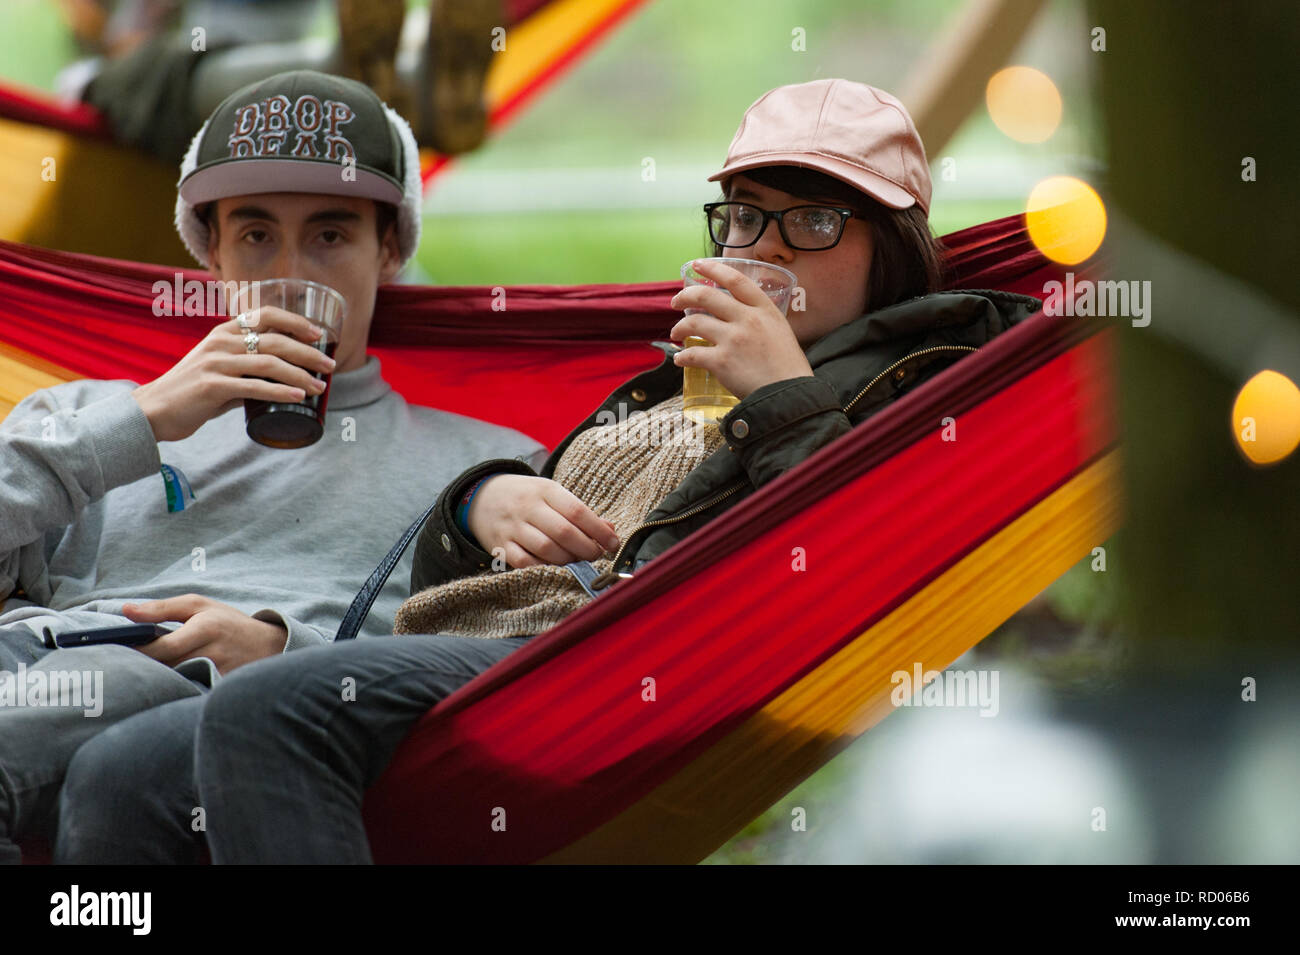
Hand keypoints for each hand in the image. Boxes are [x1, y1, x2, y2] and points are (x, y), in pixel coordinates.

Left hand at [122, 595, 287, 674]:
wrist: (269, 646)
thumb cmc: (227, 623)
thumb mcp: (199, 606)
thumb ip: (161, 608)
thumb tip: (125, 611)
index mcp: (205, 628)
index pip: (164, 647)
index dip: (139, 652)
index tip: (119, 651)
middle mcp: (213, 653)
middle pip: (166, 668)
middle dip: (143, 668)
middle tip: (121, 666)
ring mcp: (218, 674)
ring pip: (175, 683)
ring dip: (157, 680)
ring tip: (141, 675)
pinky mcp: (219, 689)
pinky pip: (188, 692)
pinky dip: (174, 690)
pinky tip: (164, 687)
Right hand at [131, 306, 336, 442]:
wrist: (152, 412)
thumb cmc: (189, 394)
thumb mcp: (219, 373)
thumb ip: (246, 373)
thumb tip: (277, 383)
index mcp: (224, 333)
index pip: (265, 314)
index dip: (295, 321)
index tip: (318, 334)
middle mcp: (220, 342)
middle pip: (274, 339)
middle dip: (308, 352)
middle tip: (330, 365)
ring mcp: (215, 363)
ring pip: (268, 363)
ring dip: (300, 375)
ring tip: (321, 386)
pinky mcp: (211, 386)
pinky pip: (254, 387)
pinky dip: (281, 392)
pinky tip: (299, 396)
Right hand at [466, 474, 620, 567]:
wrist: (481, 498)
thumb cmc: (527, 499)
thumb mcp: (552, 495)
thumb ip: (581, 513)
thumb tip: (610, 531)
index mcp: (545, 490)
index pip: (577, 511)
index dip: (599, 531)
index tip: (613, 544)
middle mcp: (528, 507)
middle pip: (564, 532)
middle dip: (587, 549)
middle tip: (596, 555)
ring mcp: (512, 527)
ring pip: (546, 549)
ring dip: (568, 560)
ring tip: (576, 561)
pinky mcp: (500, 545)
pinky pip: (525, 563)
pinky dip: (543, 568)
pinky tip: (553, 567)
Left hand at [669, 259, 813, 398]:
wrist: (790, 395)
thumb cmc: (788, 367)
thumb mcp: (781, 331)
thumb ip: (760, 320)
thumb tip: (739, 317)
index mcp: (764, 309)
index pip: (735, 279)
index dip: (713, 269)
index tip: (697, 265)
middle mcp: (747, 319)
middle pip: (706, 296)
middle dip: (684, 296)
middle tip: (675, 302)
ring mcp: (733, 339)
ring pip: (693, 323)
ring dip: (679, 327)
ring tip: (676, 333)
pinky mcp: (722, 362)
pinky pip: (692, 353)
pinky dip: (682, 357)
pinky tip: (680, 360)